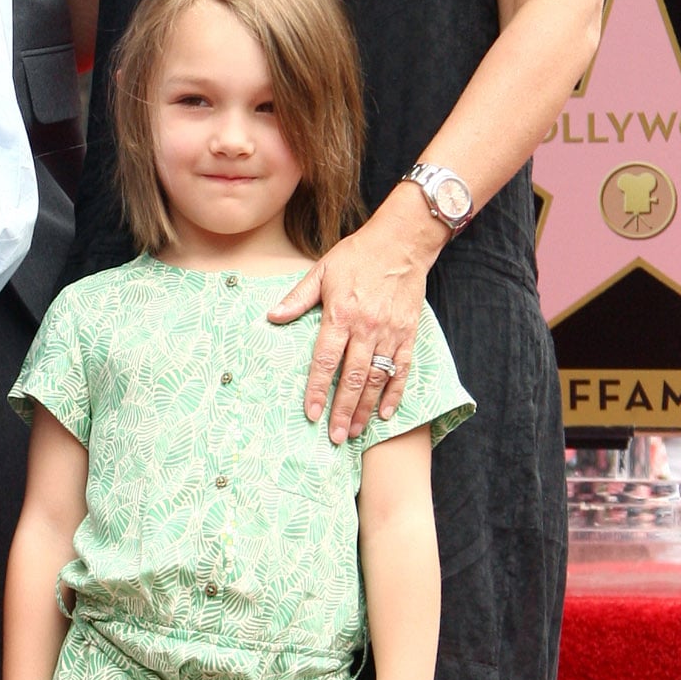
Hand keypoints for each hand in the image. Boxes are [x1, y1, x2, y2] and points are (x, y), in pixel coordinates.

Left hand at [268, 197, 438, 442]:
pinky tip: (386, 413)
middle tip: (336, 437)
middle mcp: (366, 328)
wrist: (402, 242)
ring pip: (377, 379)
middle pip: (352, 378)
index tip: (311, 413)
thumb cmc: (357, 255)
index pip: (325, 360)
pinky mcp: (408, 333)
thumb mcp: (321, 271)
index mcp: (340, 314)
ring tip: (356, 432)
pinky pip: (402, 370)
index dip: (317, 389)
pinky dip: (395, 393)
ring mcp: (390, 333)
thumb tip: (272, 316)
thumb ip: (297, 298)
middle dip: (343, 411)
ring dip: (366, 408)